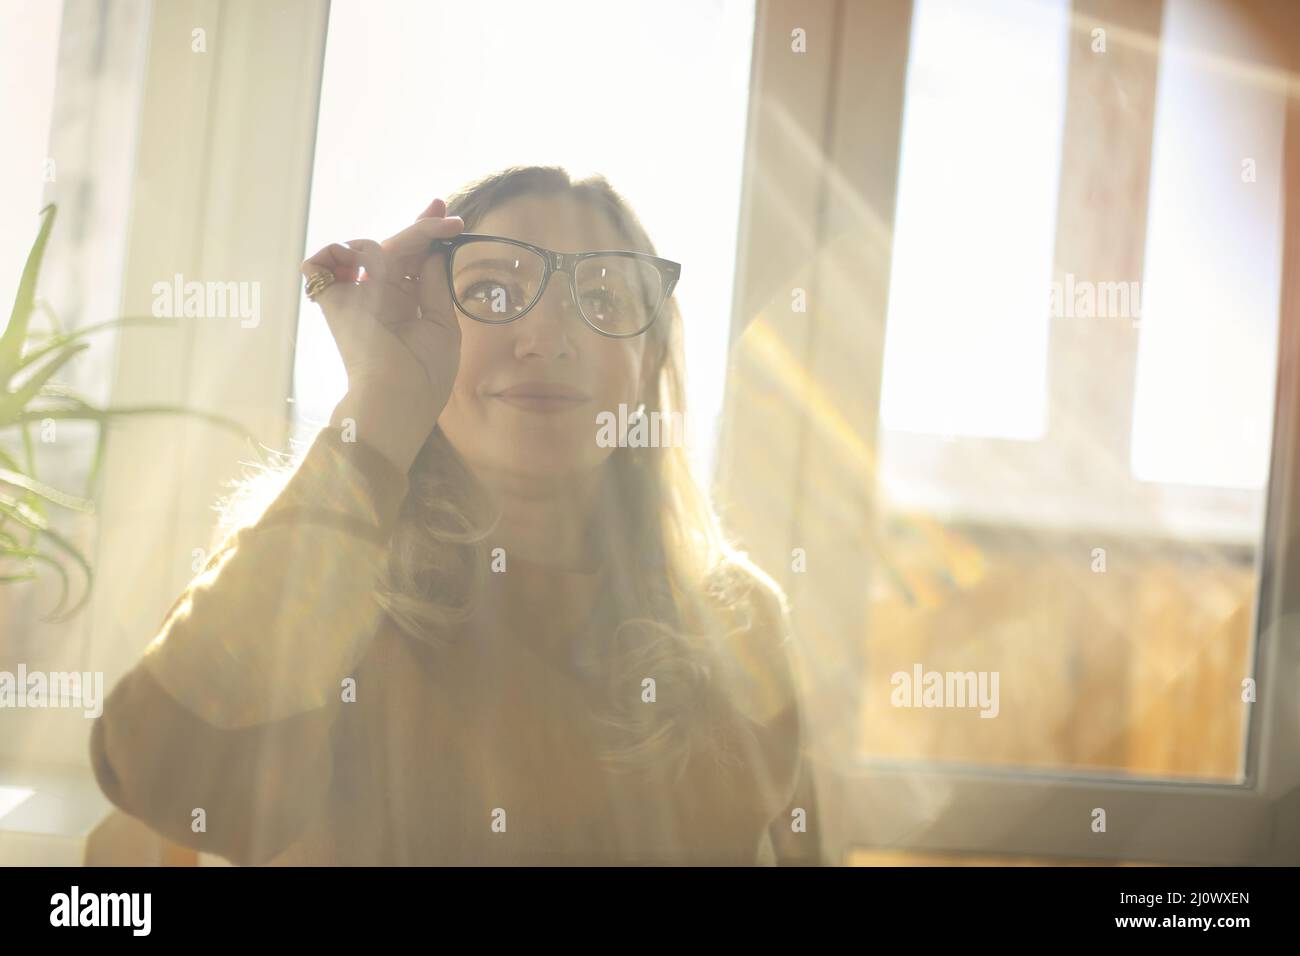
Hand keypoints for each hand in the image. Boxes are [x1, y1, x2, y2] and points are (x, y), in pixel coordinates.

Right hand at [301, 198, 464, 470]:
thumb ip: (434, 285)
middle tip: (444, 209)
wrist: (399, 397)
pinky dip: (336, 251)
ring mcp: (357, 295)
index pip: (413, 260)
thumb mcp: (442, 324)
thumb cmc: (426, 373)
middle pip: (396, 248)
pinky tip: (368, 256)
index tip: (449, 216)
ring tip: (426, 238)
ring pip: (371, 248)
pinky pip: (324, 262)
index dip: (427, 235)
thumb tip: (434, 250)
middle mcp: (380, 295)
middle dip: (420, 225)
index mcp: (405, 302)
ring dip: (401, 239)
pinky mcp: (335, 299)